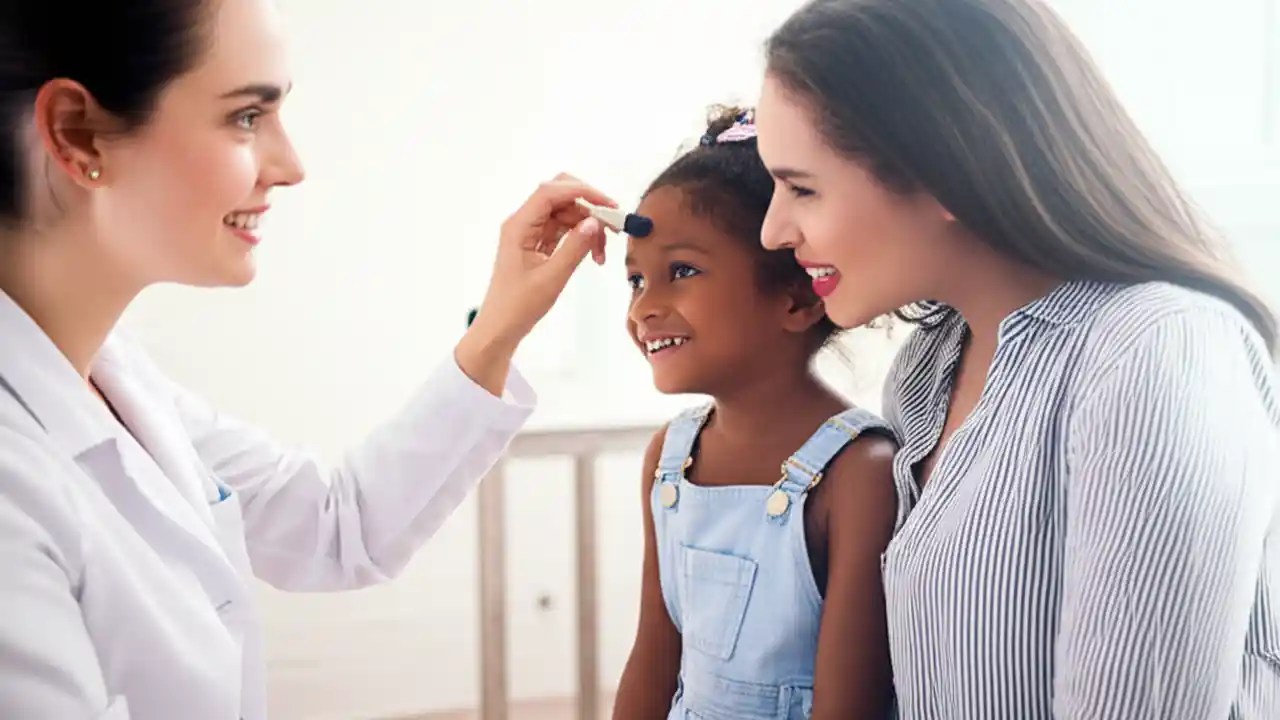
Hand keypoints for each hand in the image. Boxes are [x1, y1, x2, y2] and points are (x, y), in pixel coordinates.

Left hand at [455, 174, 614, 395]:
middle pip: (560, 196)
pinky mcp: (537, 243)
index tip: (609, 205)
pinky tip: (593, 254)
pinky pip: (563, 229)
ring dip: (588, 226)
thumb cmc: (518, 306)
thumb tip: (595, 222)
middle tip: (612, 226)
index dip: (583, 191)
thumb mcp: (552, 278)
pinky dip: (580, 237)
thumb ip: (575, 247)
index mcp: (519, 226)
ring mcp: (530, 232)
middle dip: (588, 206)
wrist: (500, 327)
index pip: (551, 192)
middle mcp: (523, 223)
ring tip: (602, 254)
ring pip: (565, 213)